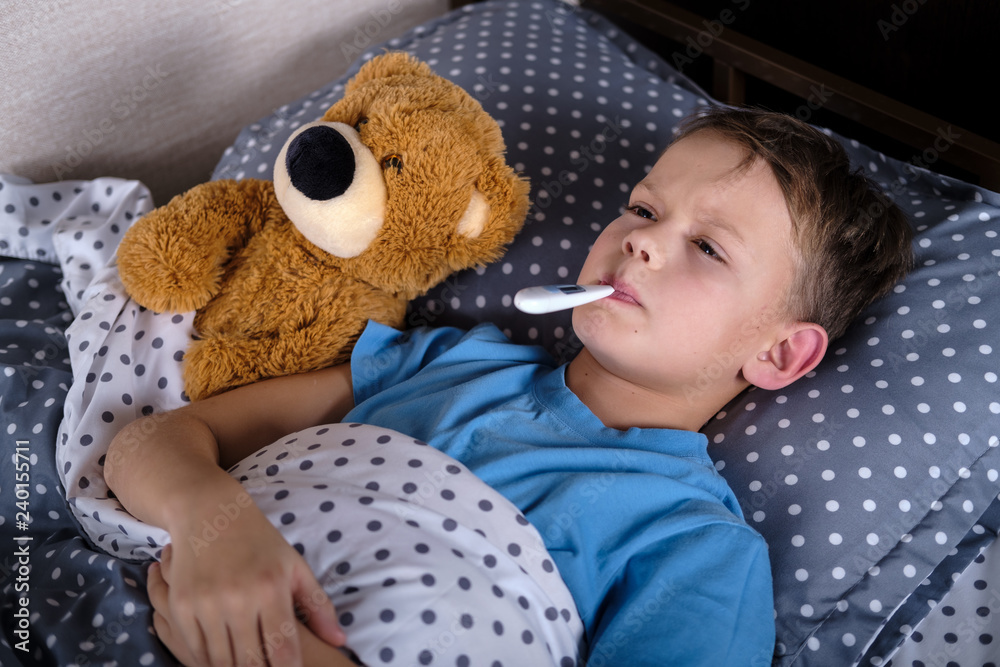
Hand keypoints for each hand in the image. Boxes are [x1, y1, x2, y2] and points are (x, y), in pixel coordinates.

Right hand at [148, 503, 344, 666]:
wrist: (209, 512)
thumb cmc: (260, 541)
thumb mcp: (294, 567)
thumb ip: (317, 606)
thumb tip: (339, 641)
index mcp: (271, 589)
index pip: (283, 650)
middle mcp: (237, 598)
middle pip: (250, 662)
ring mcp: (206, 603)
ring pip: (220, 661)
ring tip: (246, 666)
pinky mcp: (181, 605)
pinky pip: (194, 649)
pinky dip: (207, 661)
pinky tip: (221, 661)